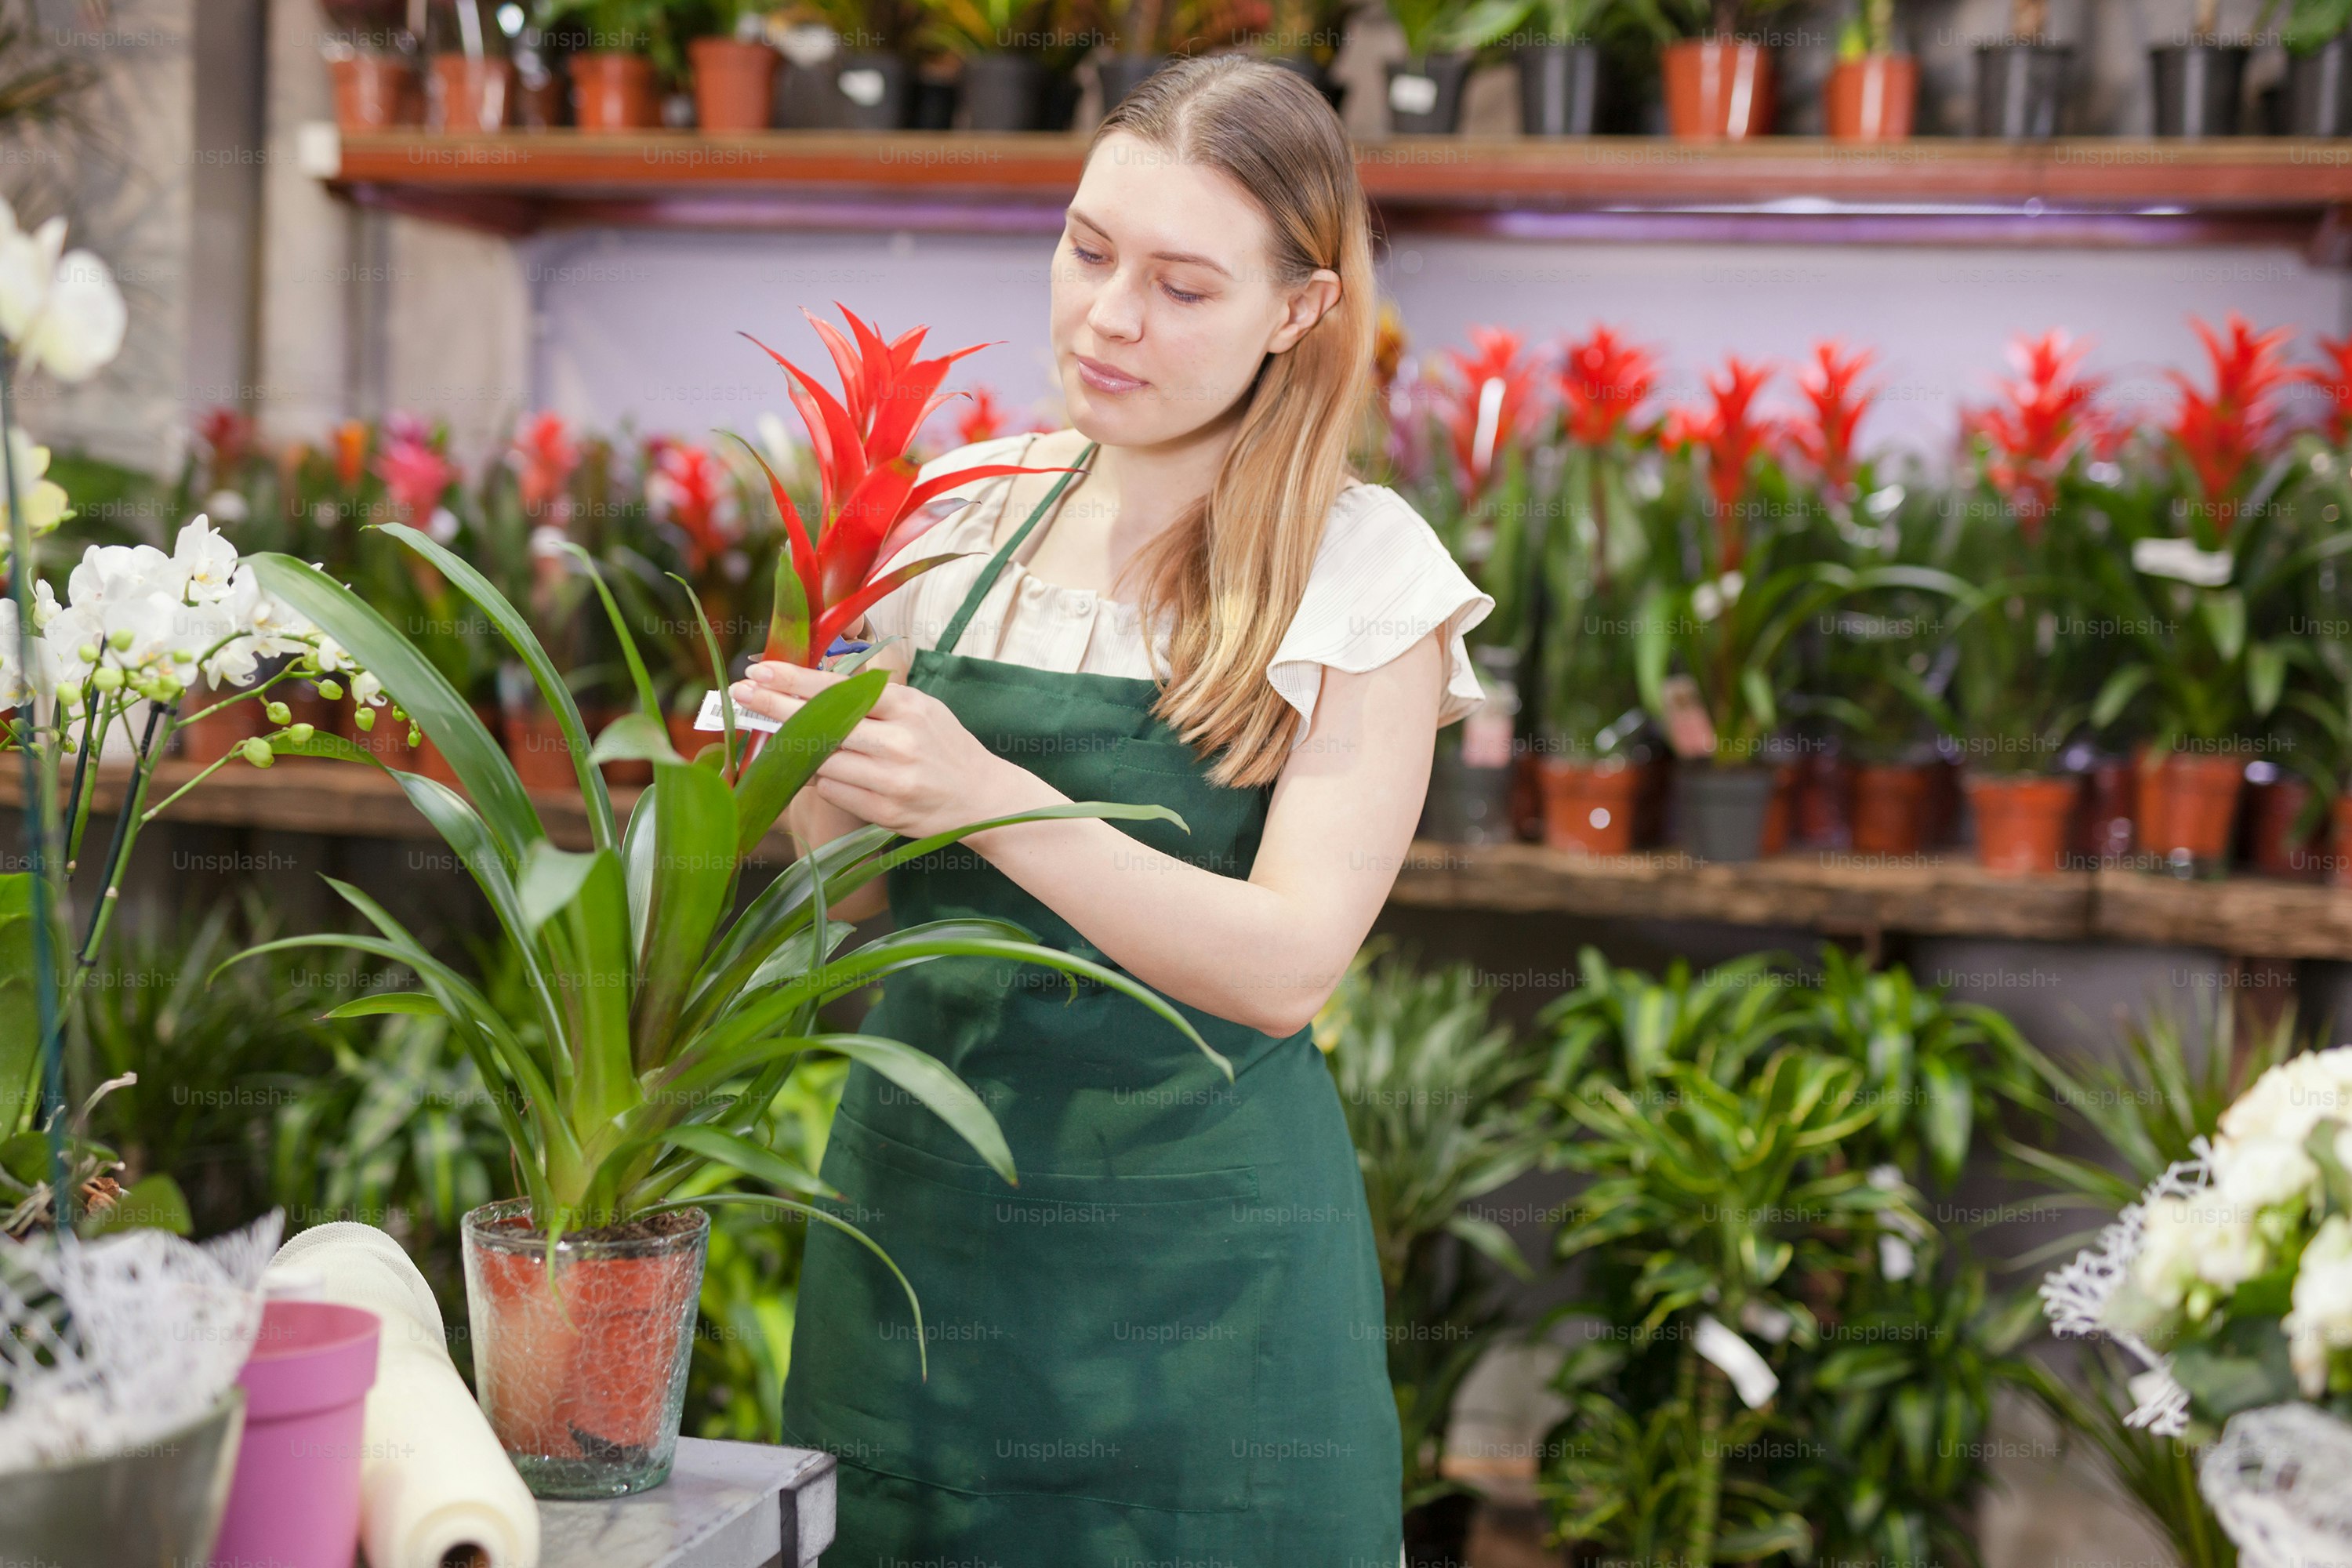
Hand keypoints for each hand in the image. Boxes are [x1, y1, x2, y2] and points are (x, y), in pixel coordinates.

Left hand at [730, 661, 1027, 839]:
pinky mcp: (884, 811)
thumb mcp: (921, 708)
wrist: (983, 798)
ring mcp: (890, 779)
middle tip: (740, 695)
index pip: (839, 690)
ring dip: (799, 749)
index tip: (760, 670)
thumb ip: (874, 698)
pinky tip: (829, 772)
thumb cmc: (945, 746)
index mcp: (907, 707)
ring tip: (784, 737)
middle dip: (774, 707)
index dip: (794, 680)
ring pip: (821, 761)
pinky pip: (833, 790)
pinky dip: (824, 779)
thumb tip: (811, 686)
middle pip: (821, 724)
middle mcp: (898, 742)